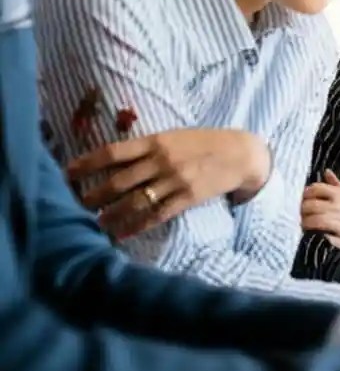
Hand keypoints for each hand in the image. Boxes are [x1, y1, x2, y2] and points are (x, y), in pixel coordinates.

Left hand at [68, 129, 270, 237]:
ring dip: (112, 215)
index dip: (87, 163)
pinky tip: (123, 233)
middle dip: (94, 196)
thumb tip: (113, 161)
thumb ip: (147, 148)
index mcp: (155, 141)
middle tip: (78, 205)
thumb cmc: (203, 143)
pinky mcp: (188, 198)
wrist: (240, 153)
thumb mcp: (173, 137)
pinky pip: (157, 214)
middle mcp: (162, 161)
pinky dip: (138, 226)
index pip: (113, 153)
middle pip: (119, 181)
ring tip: (96, 223)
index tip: (68, 173)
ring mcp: (175, 180)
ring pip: (135, 201)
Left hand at [301, 169, 339, 253]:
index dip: (306, 195)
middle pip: (312, 204)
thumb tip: (326, 171)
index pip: (318, 188)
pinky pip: (323, 234)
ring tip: (305, 228)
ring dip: (306, 224)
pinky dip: (315, 234)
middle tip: (301, 217)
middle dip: (303, 212)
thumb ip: (336, 186)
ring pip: (316, 219)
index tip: (304, 202)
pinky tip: (312, 236)